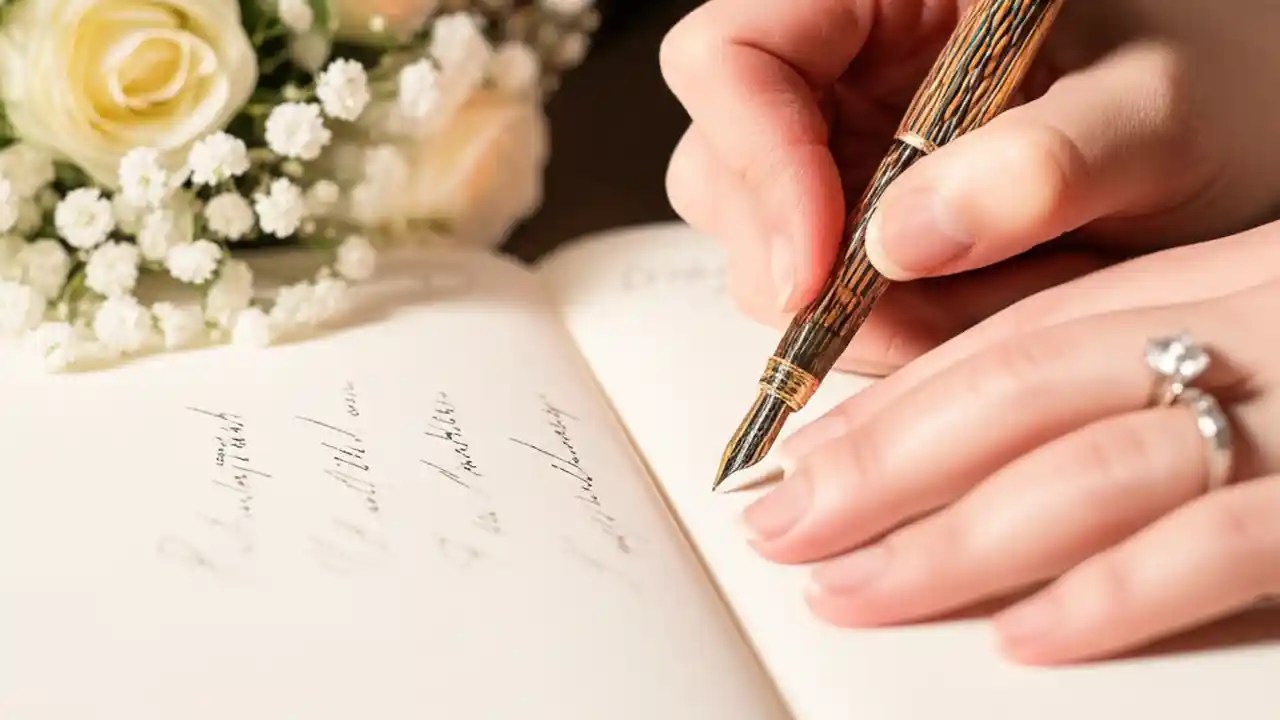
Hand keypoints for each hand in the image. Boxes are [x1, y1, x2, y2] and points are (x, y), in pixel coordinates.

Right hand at [661, 0, 1279, 373]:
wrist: (1263, 137)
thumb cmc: (1232, 79)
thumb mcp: (1167, 108)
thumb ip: (1048, 164)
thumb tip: (902, 243)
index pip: (729, 58)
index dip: (754, 163)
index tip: (814, 270)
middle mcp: (848, 66)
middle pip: (725, 167)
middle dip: (800, 264)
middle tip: (899, 318)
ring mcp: (853, 148)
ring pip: (772, 249)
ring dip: (863, 313)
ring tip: (995, 306)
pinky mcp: (873, 219)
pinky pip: (832, 297)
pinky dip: (896, 331)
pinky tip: (986, 312)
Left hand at [740, 224, 1279, 663]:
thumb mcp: (1273, 308)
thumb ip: (1167, 347)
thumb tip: (1024, 421)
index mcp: (1217, 275)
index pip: (1023, 331)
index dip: (899, 397)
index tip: (808, 451)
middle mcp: (1242, 325)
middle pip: (1019, 388)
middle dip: (881, 464)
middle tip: (783, 522)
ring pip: (1083, 470)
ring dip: (949, 540)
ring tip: (850, 588)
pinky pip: (1214, 545)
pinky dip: (1108, 593)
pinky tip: (1020, 634)